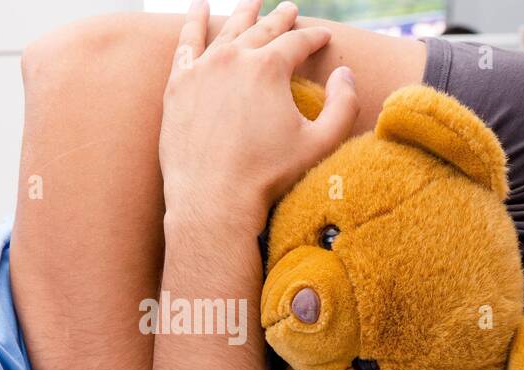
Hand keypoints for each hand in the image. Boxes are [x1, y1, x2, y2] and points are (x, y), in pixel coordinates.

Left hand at [158, 0, 357, 234]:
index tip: (325, 35)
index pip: (296, 42)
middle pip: (261, 29)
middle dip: (280, 19)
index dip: (314, 37)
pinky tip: (199, 10)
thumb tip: (345, 75)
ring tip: (252, 3)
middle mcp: (233, 58)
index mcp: (268, 68)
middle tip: (291, 9)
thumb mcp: (320, 144)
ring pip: (225, 30)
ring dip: (242, 14)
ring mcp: (201, 68)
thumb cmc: (270, 175)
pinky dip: (194, 23)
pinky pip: (187, 42)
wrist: (214, 196)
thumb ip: (343, 106)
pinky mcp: (178, 83)